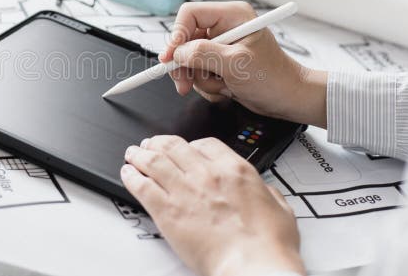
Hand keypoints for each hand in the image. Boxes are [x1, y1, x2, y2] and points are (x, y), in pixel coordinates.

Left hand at [122, 135, 304, 275]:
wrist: (252, 265)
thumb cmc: (267, 244)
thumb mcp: (280, 208)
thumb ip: (268, 193)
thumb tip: (266, 191)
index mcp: (234, 169)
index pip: (204, 144)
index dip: (190, 144)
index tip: (184, 148)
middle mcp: (206, 174)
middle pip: (174, 147)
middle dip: (159, 143)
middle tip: (150, 144)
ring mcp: (185, 190)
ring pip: (154, 162)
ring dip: (140, 155)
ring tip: (132, 154)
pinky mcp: (167, 212)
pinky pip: (142, 186)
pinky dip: (132, 177)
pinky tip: (127, 173)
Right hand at [160, 1, 326, 126]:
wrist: (288, 99)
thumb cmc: (273, 77)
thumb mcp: (236, 64)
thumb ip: (203, 54)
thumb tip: (177, 53)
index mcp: (231, 16)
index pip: (190, 15)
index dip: (176, 35)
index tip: (170, 59)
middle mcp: (224, 27)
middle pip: (185, 40)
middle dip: (185, 65)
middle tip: (184, 85)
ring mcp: (221, 47)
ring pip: (189, 60)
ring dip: (200, 78)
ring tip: (221, 86)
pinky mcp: (220, 63)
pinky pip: (198, 72)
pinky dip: (207, 86)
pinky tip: (225, 89)